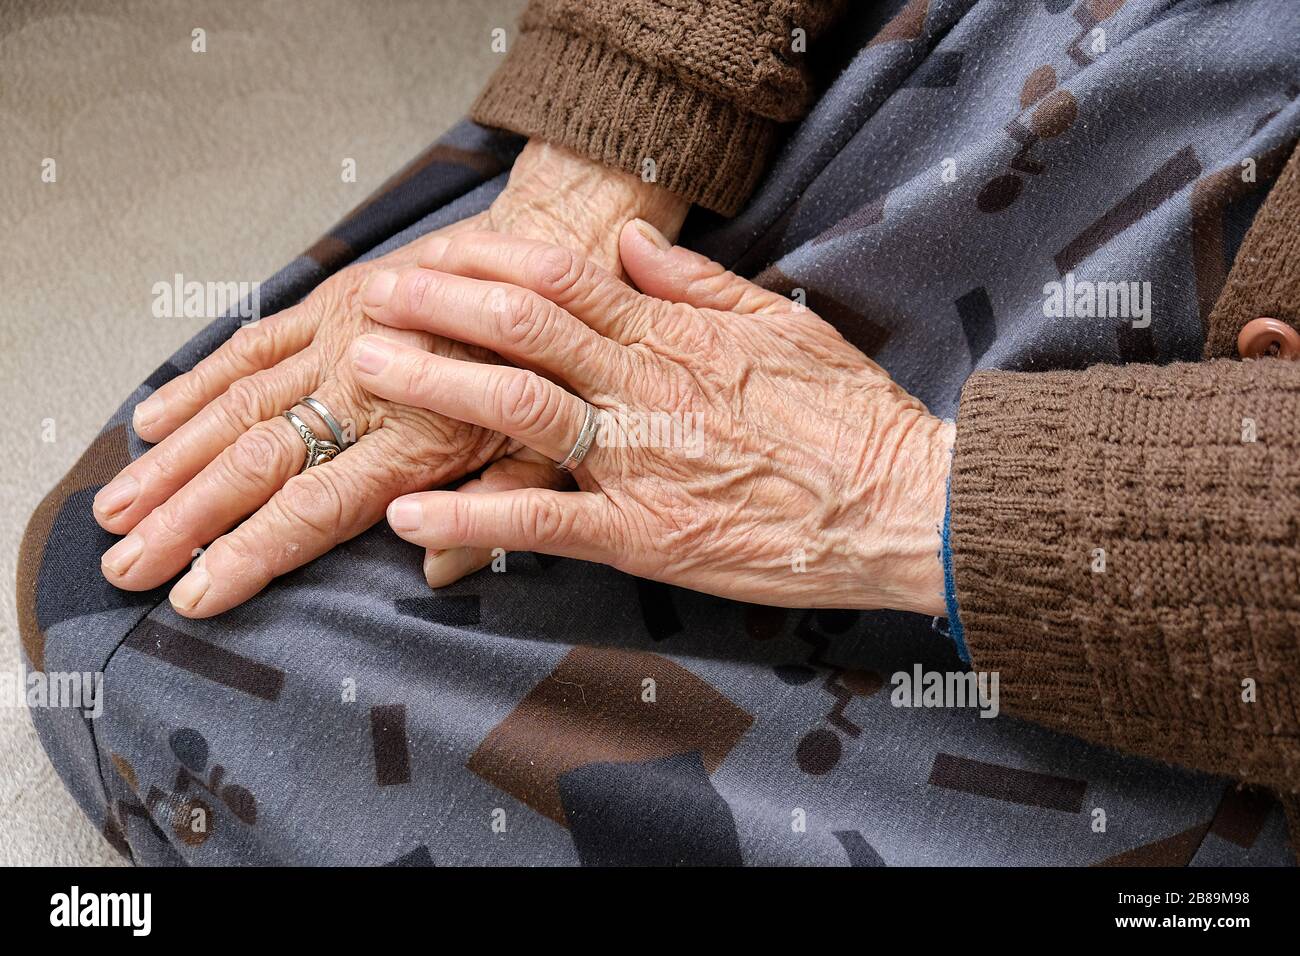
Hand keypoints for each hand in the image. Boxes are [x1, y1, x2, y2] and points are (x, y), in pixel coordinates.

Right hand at [93, 141, 686, 616]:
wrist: (553, 248)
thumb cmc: (554, 365)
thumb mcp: (548, 451)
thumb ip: (493, 511)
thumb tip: (435, 570)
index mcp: (422, 438)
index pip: (318, 510)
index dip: (251, 555)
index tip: (194, 596)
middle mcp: (369, 386)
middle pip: (259, 462)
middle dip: (185, 519)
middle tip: (126, 566)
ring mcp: (342, 337)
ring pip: (237, 405)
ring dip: (169, 461)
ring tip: (113, 509)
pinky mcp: (333, 298)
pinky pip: (252, 343)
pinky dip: (197, 382)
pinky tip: (149, 420)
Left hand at [351, 222, 953, 613]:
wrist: (903, 505)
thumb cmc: (850, 419)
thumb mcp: (785, 325)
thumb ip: (700, 284)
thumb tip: (631, 245)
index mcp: (678, 333)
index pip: (565, 275)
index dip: (489, 258)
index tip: (438, 251)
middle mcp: (647, 387)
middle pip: (524, 326)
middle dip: (440, 303)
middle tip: (374, 293)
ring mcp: (640, 462)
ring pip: (519, 407)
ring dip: (435, 383)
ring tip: (366, 368)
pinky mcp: (645, 537)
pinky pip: (544, 522)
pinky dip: (470, 519)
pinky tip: (407, 518)